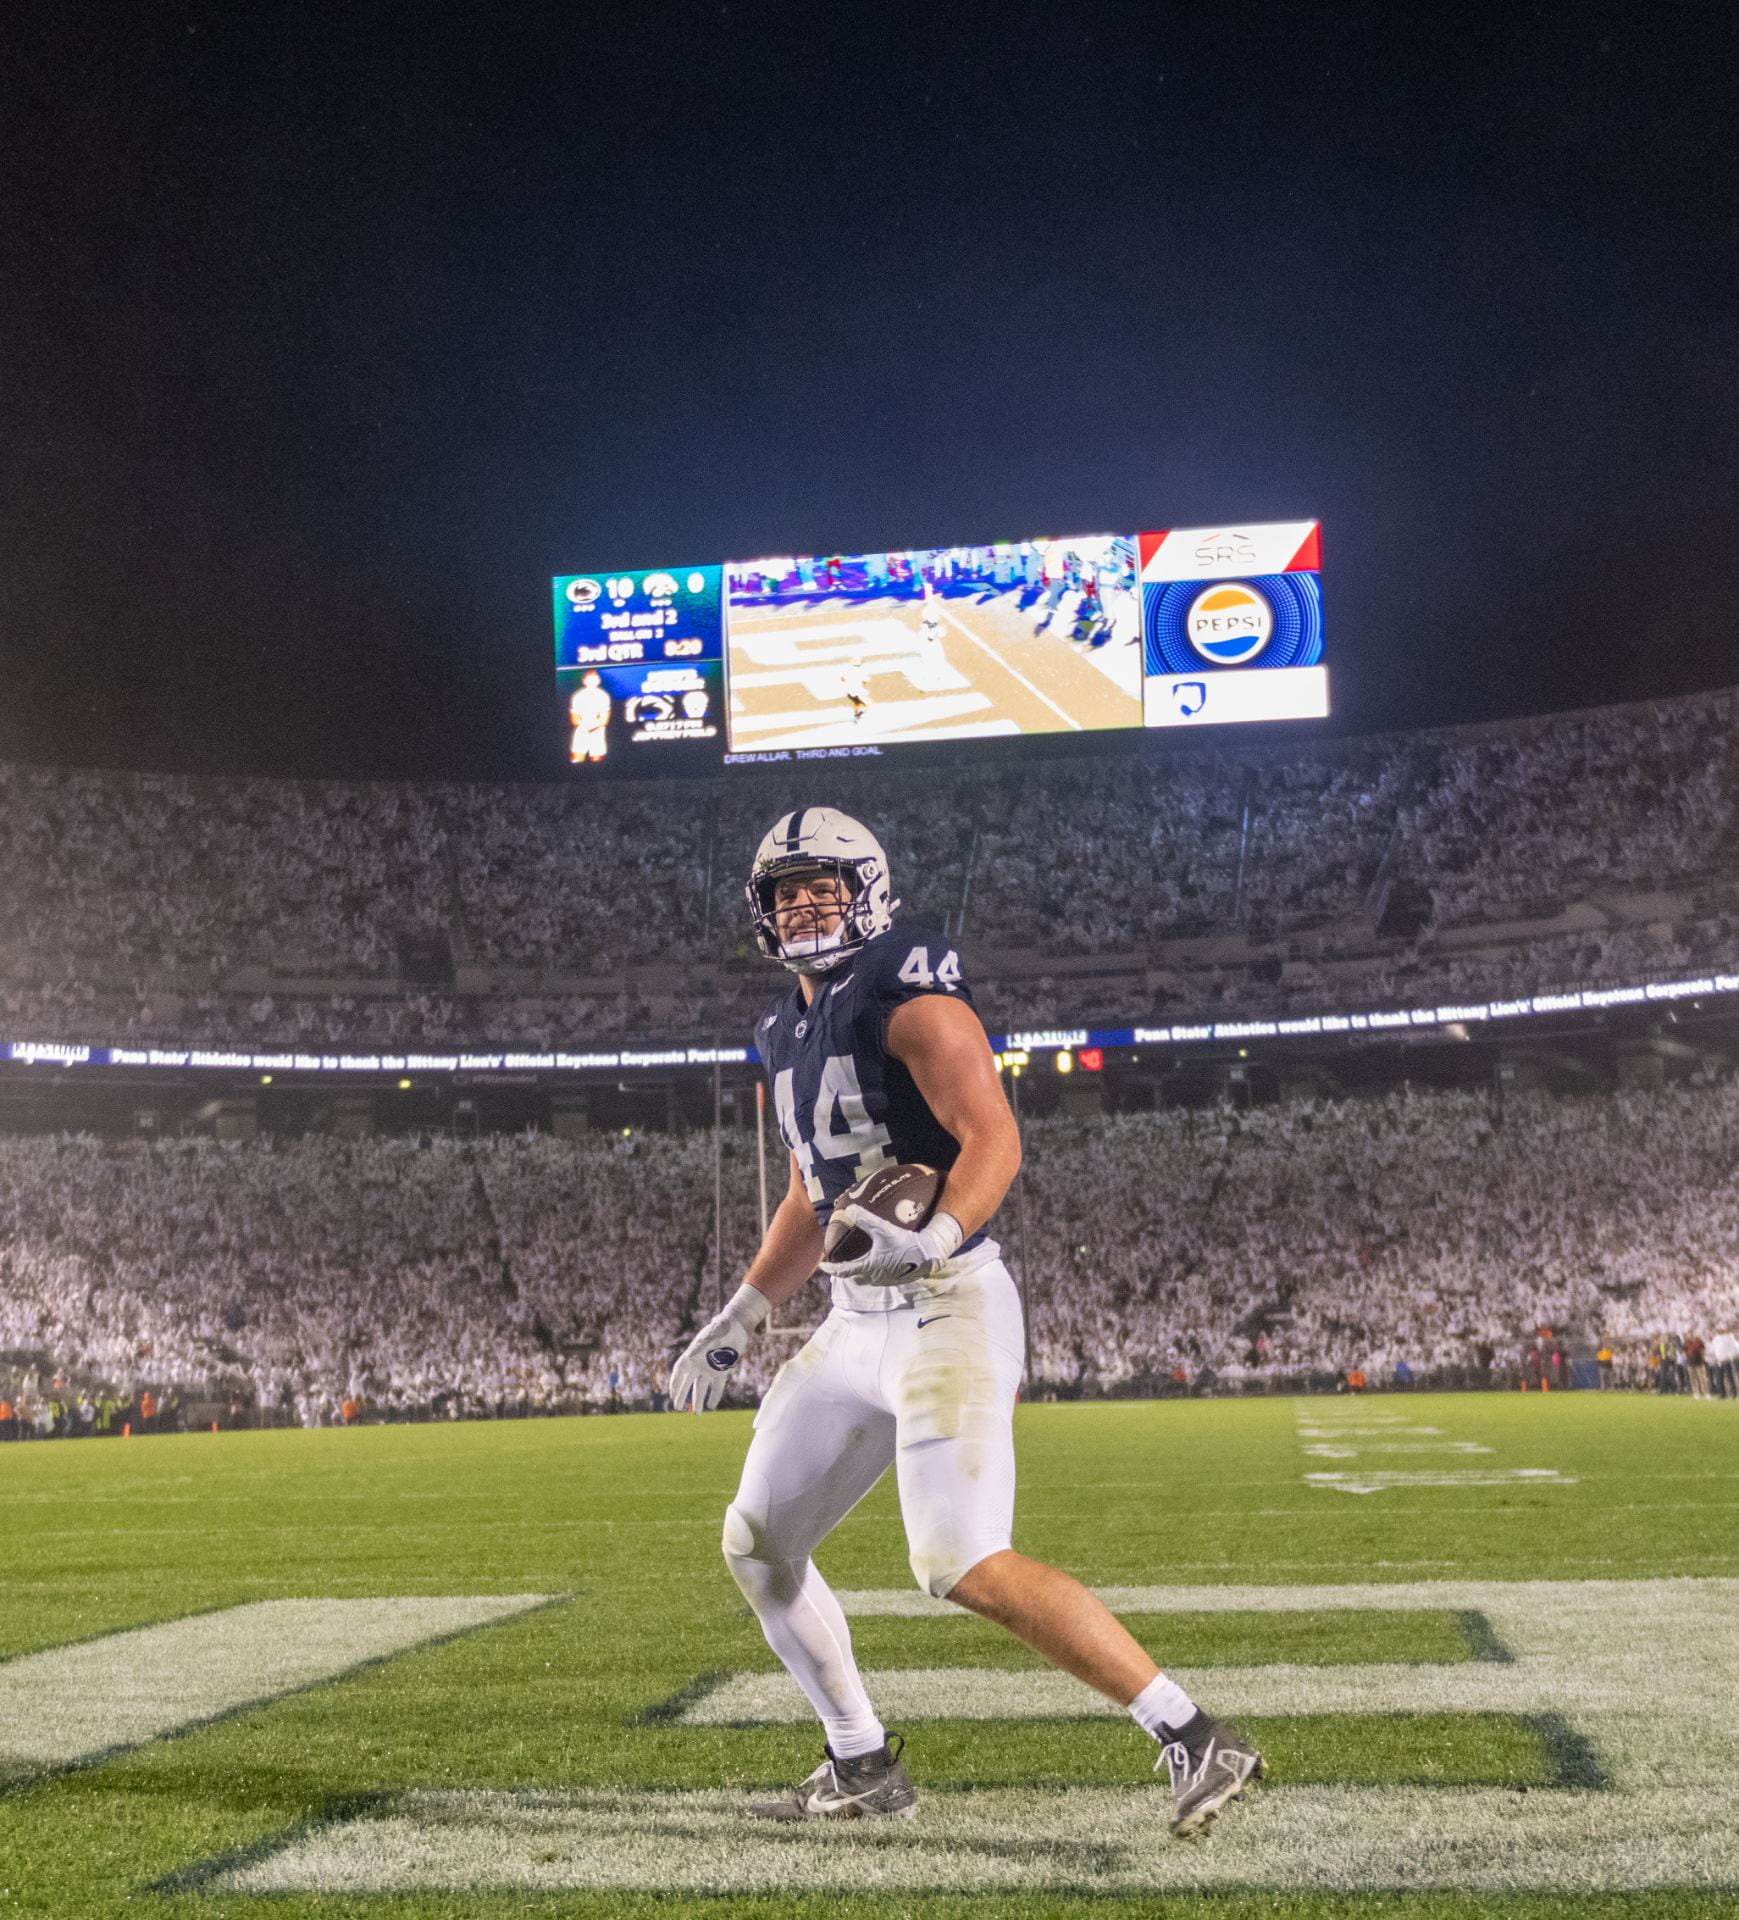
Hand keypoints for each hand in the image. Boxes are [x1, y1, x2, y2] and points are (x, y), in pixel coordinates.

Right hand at [670, 1285, 768, 1412]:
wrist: (738, 1325)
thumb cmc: (723, 1325)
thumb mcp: (713, 1332)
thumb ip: (703, 1344)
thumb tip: (690, 1356)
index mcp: (693, 1354)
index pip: (679, 1372)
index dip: (674, 1383)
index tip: (671, 1395)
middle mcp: (700, 1364)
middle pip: (688, 1382)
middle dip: (682, 1395)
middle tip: (678, 1408)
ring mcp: (711, 1368)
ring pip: (701, 1387)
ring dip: (698, 1400)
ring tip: (697, 1413)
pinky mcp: (723, 1371)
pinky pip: (717, 1386)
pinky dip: (715, 1396)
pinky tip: (712, 1406)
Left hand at [819, 1206, 963, 1285]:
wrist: (928, 1254)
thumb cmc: (905, 1243)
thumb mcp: (883, 1229)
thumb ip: (866, 1219)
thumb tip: (849, 1209)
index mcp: (869, 1267)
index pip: (844, 1271)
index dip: (831, 1269)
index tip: (822, 1266)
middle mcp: (876, 1277)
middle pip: (855, 1277)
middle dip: (846, 1272)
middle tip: (839, 1264)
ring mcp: (887, 1279)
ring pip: (868, 1279)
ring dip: (860, 1272)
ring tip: (858, 1263)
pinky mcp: (897, 1278)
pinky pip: (879, 1277)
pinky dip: (873, 1271)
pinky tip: (878, 1262)